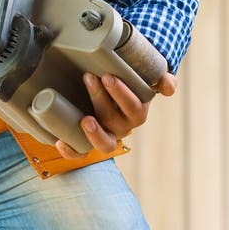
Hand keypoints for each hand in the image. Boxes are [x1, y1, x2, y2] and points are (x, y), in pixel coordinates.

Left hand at [55, 70, 175, 158]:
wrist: (106, 86)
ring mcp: (106, 136)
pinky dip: (72, 151)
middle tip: (89, 77)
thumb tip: (168, 85)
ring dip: (95, 134)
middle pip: (114, 120)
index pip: (134, 107)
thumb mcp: (143, 76)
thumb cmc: (125, 79)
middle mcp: (122, 127)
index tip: (108, 76)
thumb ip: (159, 77)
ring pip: (104, 144)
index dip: (122, 94)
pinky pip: (81, 153)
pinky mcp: (87, 142)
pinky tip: (60, 142)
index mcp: (137, 112)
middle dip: (100, 99)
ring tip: (85, 120)